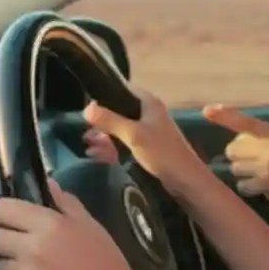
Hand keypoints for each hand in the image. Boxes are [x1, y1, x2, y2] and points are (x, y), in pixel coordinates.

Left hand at [0, 179, 155, 269]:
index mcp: (50, 225)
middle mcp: (31, 249)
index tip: (13, 221)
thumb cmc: (110, 268)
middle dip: (6, 242)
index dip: (4, 214)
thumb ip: (67, 204)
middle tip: (26, 249)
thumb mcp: (94, 229)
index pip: (1, 209)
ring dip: (13, 269)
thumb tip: (48, 183)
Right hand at [84, 86, 208, 195]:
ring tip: (86, 143)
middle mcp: (148, 114)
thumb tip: (86, 107)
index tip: (87, 102)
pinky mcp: (146, 149)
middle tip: (84, 128)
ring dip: (104, 135)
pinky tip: (96, 154)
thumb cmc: (161, 152)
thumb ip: (110, 120)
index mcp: (149, 103)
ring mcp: (148, 132)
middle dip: (102, 120)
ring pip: (120, 129)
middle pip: (119, 111)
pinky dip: (111, 147)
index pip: (124, 89)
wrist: (184, 179)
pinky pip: (124, 144)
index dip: (106, 94)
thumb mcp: (133, 134)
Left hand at [204, 105, 268, 216]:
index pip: (246, 122)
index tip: (207, 111)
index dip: (225, 116)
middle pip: (233, 149)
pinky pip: (243, 184)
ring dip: (244, 173)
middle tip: (252, 162)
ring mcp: (267, 165)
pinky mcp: (265, 183)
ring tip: (261, 176)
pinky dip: (249, 187)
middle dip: (237, 157)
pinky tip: (263, 187)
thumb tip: (237, 139)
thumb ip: (266, 138)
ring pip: (236, 168)